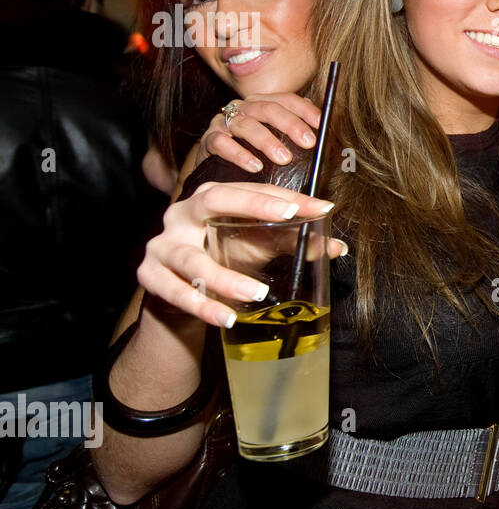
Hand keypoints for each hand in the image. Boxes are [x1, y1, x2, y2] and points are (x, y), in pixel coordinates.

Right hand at [137, 181, 339, 328]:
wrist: (182, 295)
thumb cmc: (223, 258)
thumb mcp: (258, 246)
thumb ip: (293, 242)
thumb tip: (337, 247)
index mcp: (210, 198)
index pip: (250, 190)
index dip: (284, 196)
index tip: (319, 206)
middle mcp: (182, 214)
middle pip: (213, 199)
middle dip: (252, 205)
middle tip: (290, 216)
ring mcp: (163, 245)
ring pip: (193, 260)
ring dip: (226, 278)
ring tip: (257, 294)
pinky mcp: (150, 276)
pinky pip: (177, 292)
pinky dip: (203, 306)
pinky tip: (227, 318)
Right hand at [198, 94, 321, 171]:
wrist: (213, 163)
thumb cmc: (250, 151)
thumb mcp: (274, 139)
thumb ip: (294, 132)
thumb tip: (324, 132)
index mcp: (261, 104)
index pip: (285, 99)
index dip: (304, 109)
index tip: (321, 124)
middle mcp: (242, 108)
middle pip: (267, 108)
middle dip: (290, 124)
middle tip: (308, 143)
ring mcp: (223, 122)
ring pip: (245, 124)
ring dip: (267, 141)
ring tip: (284, 158)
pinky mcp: (208, 140)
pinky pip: (221, 143)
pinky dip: (239, 154)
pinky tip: (255, 166)